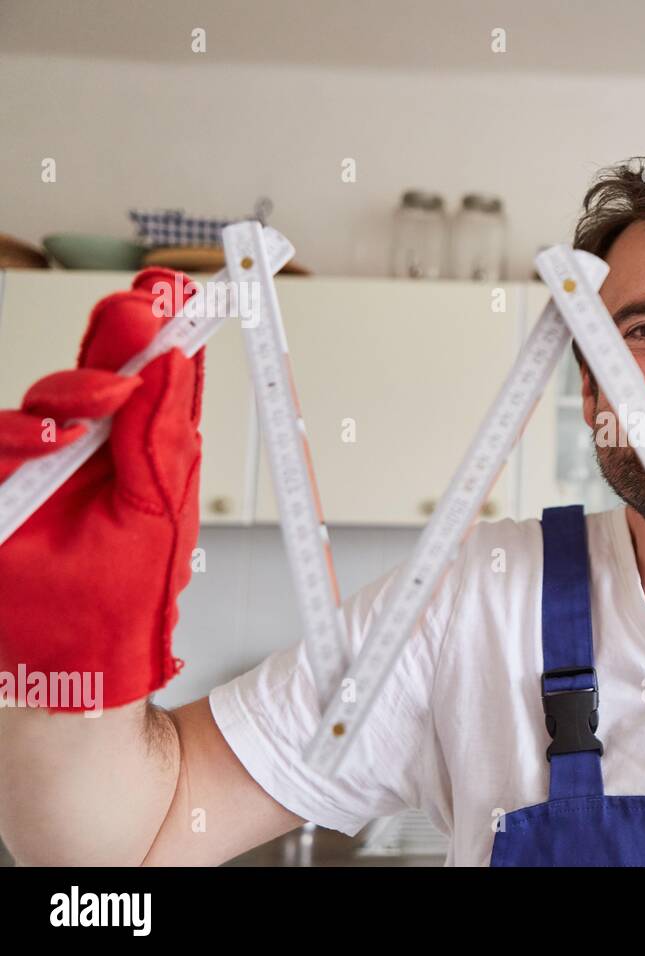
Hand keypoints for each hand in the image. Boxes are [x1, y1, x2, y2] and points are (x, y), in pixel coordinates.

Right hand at [0, 269, 203, 710]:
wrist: (71, 669)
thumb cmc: (120, 601)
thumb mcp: (158, 515)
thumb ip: (162, 440)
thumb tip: (177, 364)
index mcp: (138, 450)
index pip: (151, 378)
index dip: (163, 331)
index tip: (181, 292)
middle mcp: (88, 448)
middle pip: (98, 372)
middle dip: (119, 335)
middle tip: (148, 306)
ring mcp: (37, 464)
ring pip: (45, 400)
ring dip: (76, 391)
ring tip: (110, 394)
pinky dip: (22, 436)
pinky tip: (54, 434)